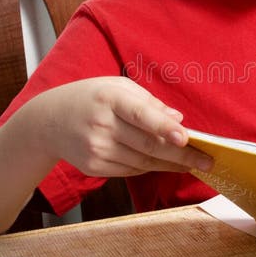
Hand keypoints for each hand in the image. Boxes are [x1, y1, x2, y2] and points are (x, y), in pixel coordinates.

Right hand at [28, 77, 212, 176]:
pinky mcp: (93, 167)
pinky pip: (131, 170)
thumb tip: (178, 119)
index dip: (164, 127)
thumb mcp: (117, 86)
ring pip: (143, 161)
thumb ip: (149, 102)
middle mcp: (101, 124)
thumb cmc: (91, 98)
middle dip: (182, 155)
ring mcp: (95, 149)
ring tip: (193, 163)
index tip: (185, 137)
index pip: (141, 115)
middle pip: (148, 145)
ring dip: (171, 164)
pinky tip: (163, 162)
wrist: (48, 121)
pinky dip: (150, 166)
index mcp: (110, 98)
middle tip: (207, 161)